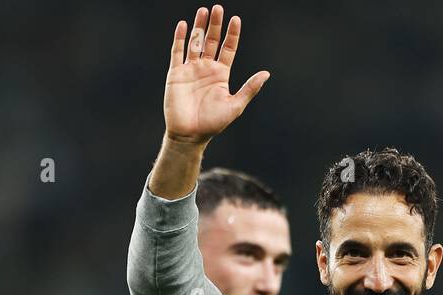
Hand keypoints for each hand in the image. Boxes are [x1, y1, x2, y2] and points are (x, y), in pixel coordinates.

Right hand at [163, 5, 268, 145]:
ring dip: (199, 27)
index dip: (232, 34)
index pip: (228, 49)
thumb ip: (249, 88)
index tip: (236, 19)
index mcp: (221, 75)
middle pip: (212, 41)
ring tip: (203, 11)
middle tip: (219, 8)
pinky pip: (177, 52)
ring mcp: (190, 69)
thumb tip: (267, 73)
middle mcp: (206, 69)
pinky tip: (183, 25)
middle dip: (215, 25)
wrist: (189, 135)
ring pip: (195, 42)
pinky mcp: (176, 73)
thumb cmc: (213, 123)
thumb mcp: (235, 105)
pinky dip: (179, 38)